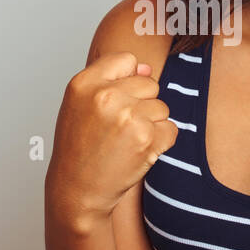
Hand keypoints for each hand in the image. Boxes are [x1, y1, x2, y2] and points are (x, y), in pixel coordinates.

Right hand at [45, 51, 177, 224]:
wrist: (78, 190)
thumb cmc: (79, 148)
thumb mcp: (81, 105)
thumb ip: (111, 80)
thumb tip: (147, 68)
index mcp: (85, 83)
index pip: (126, 60)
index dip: (126, 80)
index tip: (115, 102)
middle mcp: (106, 95)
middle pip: (149, 84)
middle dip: (141, 105)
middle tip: (119, 128)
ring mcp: (127, 116)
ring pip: (162, 108)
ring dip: (151, 125)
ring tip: (126, 141)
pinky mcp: (146, 138)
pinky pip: (171, 129)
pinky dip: (160, 143)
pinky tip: (137, 152)